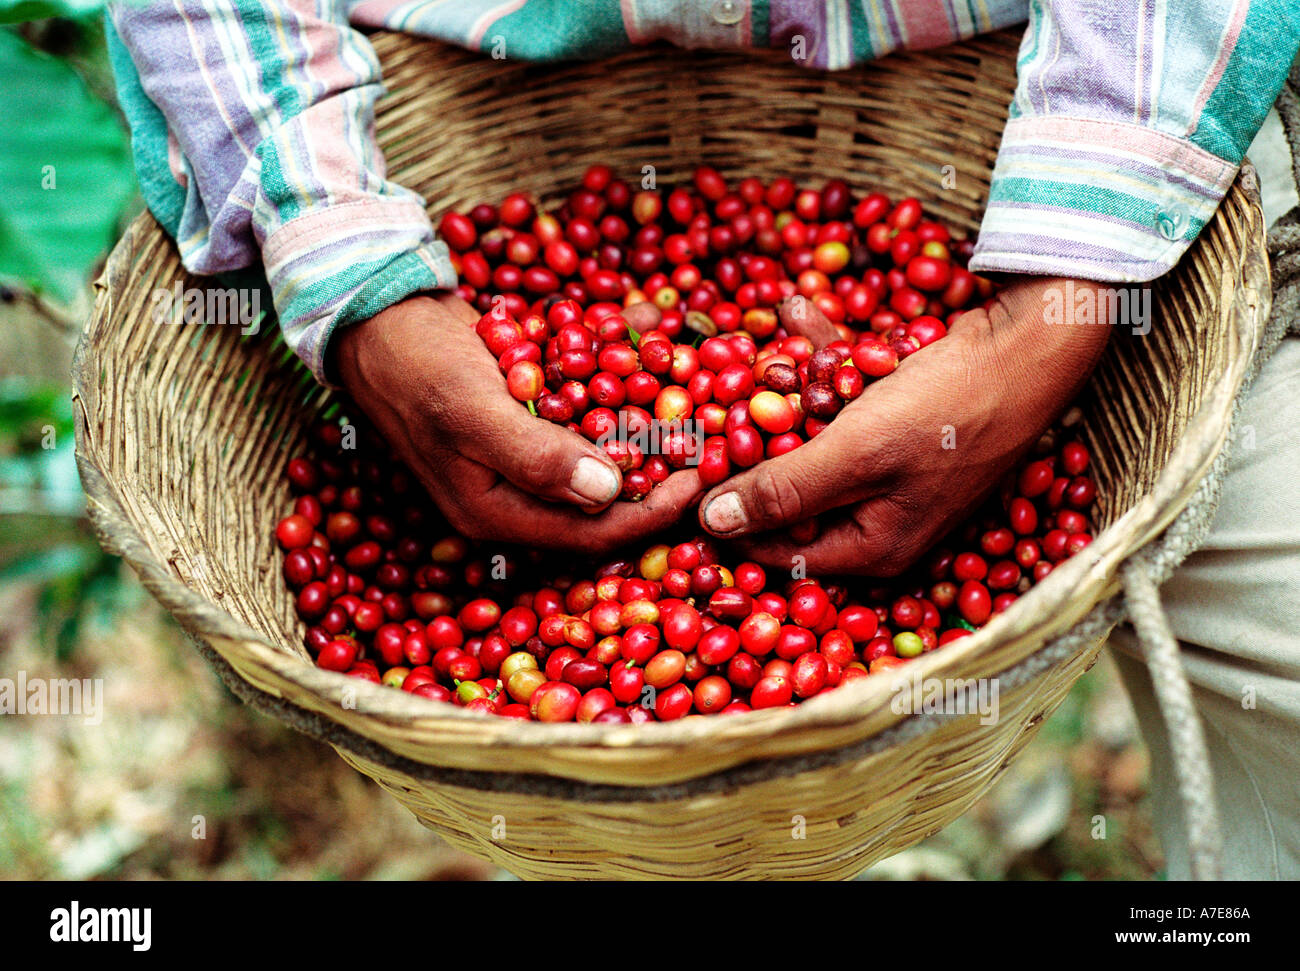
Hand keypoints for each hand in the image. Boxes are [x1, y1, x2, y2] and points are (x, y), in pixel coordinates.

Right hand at [334, 293, 701, 553]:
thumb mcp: (472, 412)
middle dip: (664, 479)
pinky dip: (622, 398)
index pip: (595, 534)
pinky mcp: (532, 422)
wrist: (377, 317)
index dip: (656, 512)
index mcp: (499, 512)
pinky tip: (650, 364)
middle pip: (609, 506)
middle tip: (712, 442)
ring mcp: (525, 460)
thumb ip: (536, 458)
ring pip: (606, 464)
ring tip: (694, 407)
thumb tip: (608, 494)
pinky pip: (590, 422)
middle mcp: (517, 496)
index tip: (703, 474)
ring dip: (650, 439)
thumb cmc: (416, 366)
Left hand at [696, 277, 1112, 573]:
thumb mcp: (857, 453)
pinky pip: (844, 403)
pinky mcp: (899, 427)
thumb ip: (784, 492)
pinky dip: (824, 363)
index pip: (777, 553)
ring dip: (784, 394)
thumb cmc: (951, 408)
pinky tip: (796, 312)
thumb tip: (712, 526)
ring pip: (812, 442)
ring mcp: (891, 473)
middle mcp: (880, 520)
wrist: (1034, 342)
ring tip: (751, 352)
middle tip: (711, 406)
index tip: (686, 477)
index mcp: (873, 547)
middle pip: (790, 495)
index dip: (728, 520)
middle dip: (753, 445)